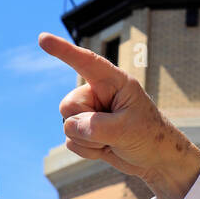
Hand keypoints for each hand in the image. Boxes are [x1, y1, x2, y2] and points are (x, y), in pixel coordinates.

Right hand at [38, 32, 199, 198]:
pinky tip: (106, 149)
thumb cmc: (150, 136)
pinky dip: (88, 151)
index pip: (86, 62)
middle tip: (114, 130)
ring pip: (67, 126)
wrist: (156, 159)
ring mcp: (90, 112)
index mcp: (114, 82)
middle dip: (85, 123)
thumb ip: (96, 127)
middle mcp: (98, 93)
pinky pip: (71, 142)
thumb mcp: (127, 130)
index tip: (42, 38)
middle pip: (68, 105)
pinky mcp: (86, 131)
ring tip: (114, 141)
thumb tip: (70, 127)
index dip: (63, 50)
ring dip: (89, 141)